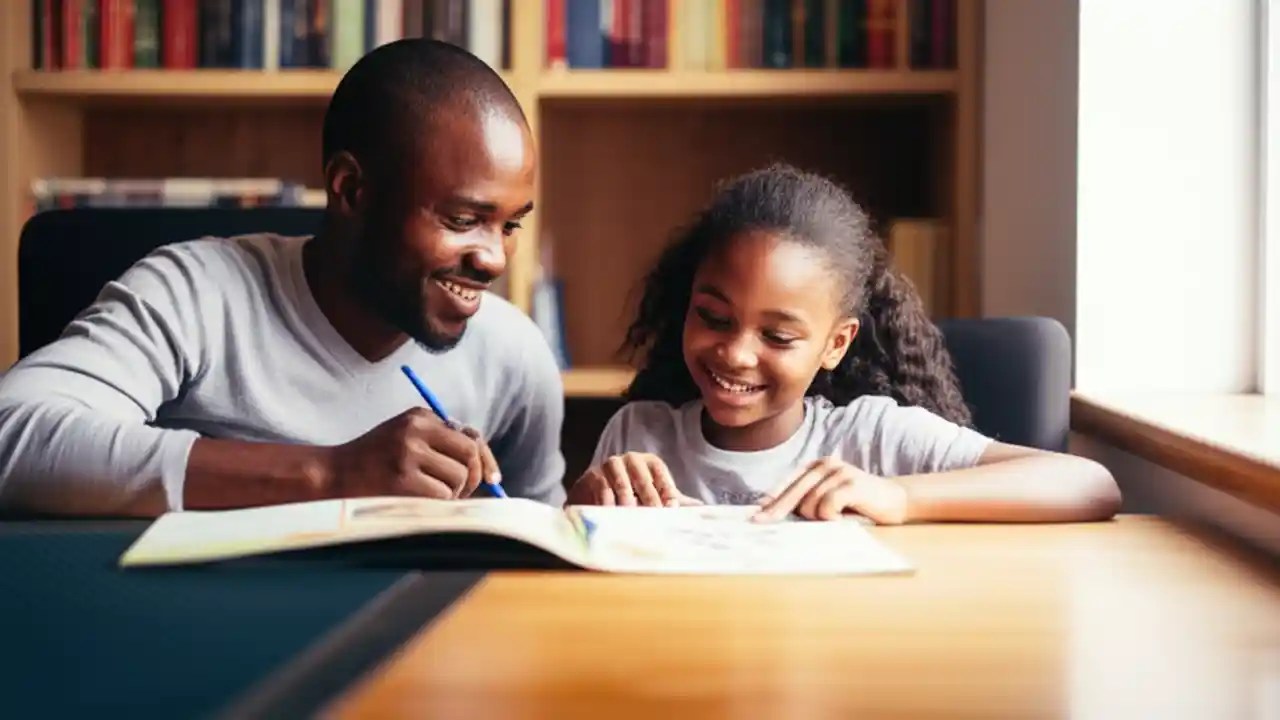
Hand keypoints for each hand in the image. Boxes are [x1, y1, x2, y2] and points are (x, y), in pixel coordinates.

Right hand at [327, 408, 493, 499]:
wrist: (332, 474)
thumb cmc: (373, 460)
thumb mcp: (405, 437)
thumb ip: (440, 442)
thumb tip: (484, 464)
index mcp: (420, 417)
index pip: (470, 436)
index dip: (487, 460)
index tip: (493, 479)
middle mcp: (416, 430)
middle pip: (469, 456)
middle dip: (474, 479)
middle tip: (463, 494)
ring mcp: (408, 454)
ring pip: (457, 479)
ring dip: (451, 495)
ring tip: (429, 496)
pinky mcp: (402, 479)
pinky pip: (441, 496)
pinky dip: (438, 504)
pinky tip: (419, 502)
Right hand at [566, 452, 702, 506]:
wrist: (597, 497)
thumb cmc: (632, 496)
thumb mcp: (655, 498)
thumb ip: (676, 502)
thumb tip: (703, 508)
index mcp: (650, 463)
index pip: (662, 476)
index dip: (667, 492)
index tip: (671, 510)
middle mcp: (632, 460)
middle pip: (643, 478)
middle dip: (649, 498)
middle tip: (654, 515)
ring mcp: (611, 465)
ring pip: (621, 481)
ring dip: (627, 500)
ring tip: (631, 515)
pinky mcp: (593, 475)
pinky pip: (602, 487)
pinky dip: (607, 501)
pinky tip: (611, 514)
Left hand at [754, 456, 908, 523]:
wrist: (896, 502)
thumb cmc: (859, 505)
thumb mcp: (830, 500)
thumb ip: (807, 502)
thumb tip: (775, 515)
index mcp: (817, 467)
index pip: (787, 483)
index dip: (771, 500)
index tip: (755, 514)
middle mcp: (825, 465)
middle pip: (792, 493)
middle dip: (777, 512)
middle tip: (760, 523)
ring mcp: (838, 472)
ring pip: (809, 505)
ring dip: (820, 520)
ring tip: (839, 519)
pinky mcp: (851, 483)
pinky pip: (826, 508)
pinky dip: (833, 519)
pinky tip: (846, 518)